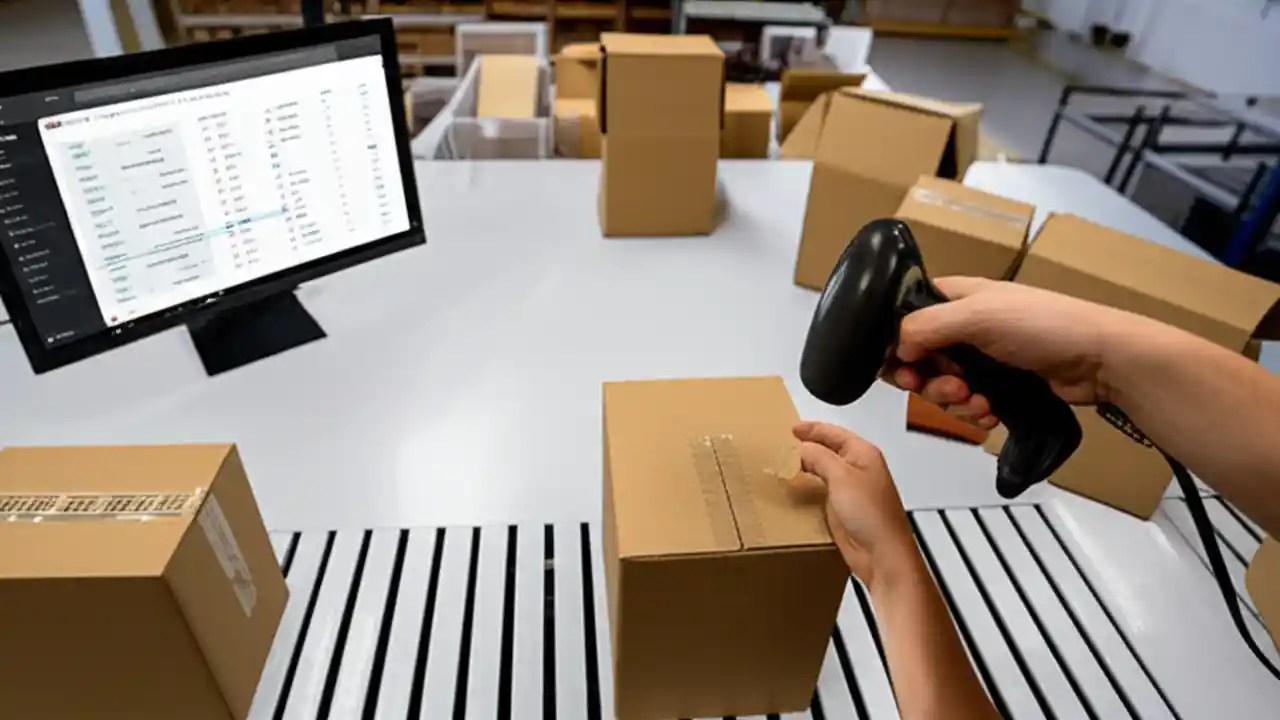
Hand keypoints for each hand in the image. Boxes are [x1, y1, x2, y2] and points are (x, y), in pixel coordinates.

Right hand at [793, 420, 917, 587]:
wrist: (881, 554)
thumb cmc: (873, 517)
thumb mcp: (841, 477)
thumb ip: (820, 457)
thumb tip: (803, 448)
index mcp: (864, 454)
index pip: (834, 433)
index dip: (812, 429)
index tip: (792, 429)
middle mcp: (859, 470)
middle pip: (829, 450)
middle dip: (808, 447)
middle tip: (786, 445)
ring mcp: (852, 490)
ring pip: (825, 471)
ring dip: (807, 468)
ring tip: (787, 464)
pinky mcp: (844, 509)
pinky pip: (822, 492)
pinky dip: (808, 488)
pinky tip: (797, 489)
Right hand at [887, 277, 1142, 427]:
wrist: (1100, 359)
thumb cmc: (1041, 325)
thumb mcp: (977, 315)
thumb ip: (927, 327)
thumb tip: (895, 350)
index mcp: (955, 298)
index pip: (904, 318)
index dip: (896, 346)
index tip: (903, 369)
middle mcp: (963, 325)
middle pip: (918, 360)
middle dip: (928, 382)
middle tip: (950, 390)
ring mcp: (981, 357)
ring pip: (941, 386)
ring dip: (953, 401)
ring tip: (978, 403)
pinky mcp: (999, 385)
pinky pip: (968, 403)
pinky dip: (973, 413)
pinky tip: (990, 414)